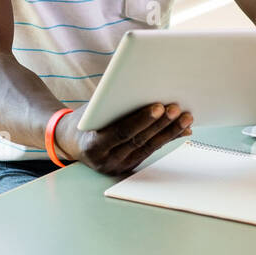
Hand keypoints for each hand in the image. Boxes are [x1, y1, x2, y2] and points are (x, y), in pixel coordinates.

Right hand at [54, 102, 192, 175]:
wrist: (69, 142)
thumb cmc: (84, 120)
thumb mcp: (92, 110)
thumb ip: (113, 104)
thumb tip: (145, 88)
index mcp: (93, 146)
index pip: (122, 132)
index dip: (142, 120)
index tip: (158, 106)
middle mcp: (106, 160)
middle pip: (139, 141)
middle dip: (161, 124)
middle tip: (177, 108)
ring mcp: (119, 166)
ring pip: (149, 147)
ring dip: (170, 131)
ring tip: (186, 117)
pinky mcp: (129, 165)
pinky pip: (151, 150)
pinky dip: (167, 139)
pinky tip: (183, 129)